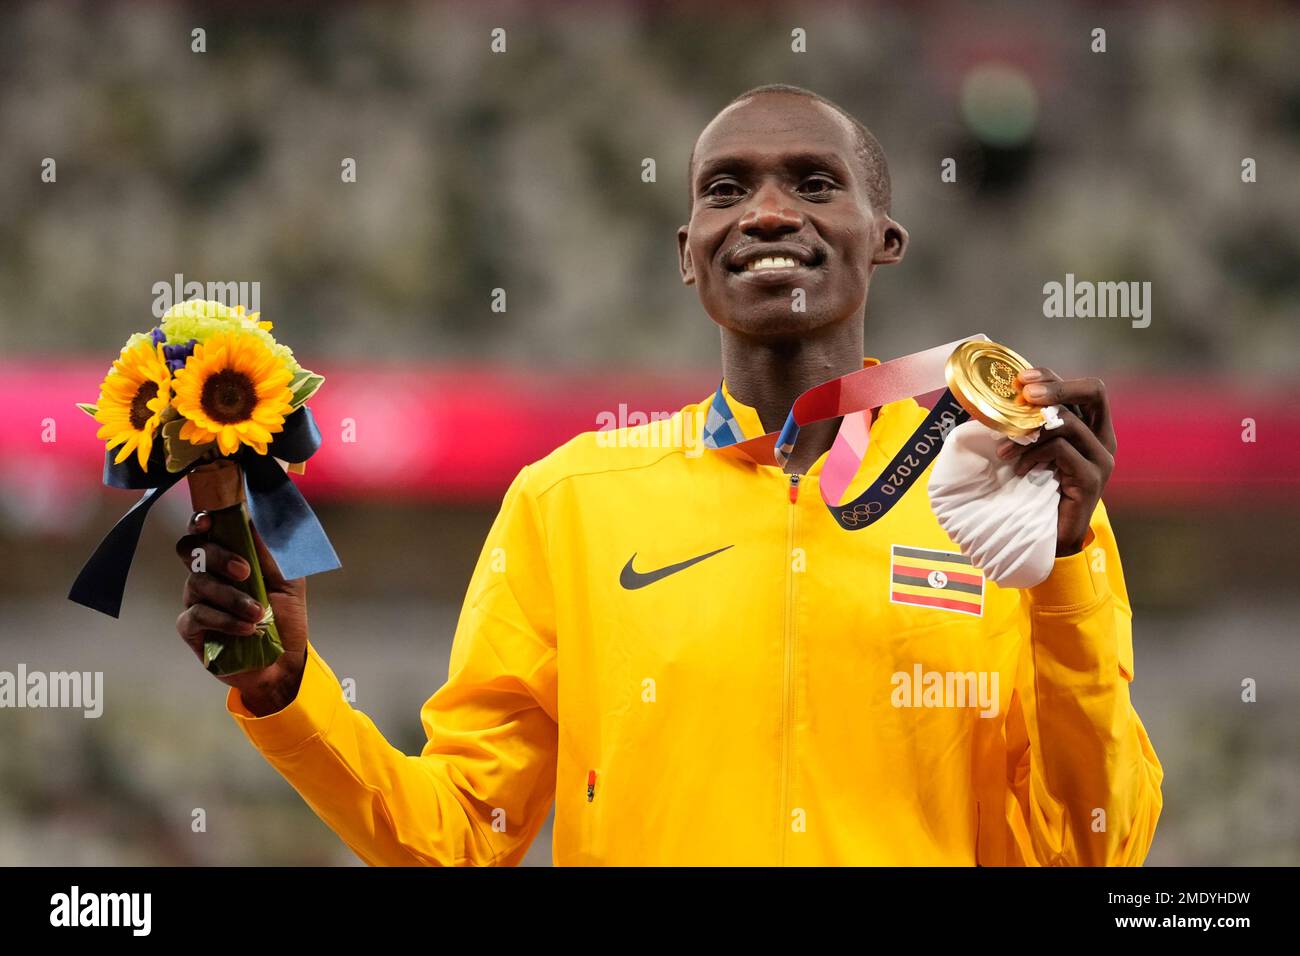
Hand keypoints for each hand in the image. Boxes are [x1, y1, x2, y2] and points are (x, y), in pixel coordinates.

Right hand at [175, 511, 309, 713]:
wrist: (284, 661)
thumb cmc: (285, 617)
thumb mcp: (289, 582)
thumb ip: (271, 555)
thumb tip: (254, 523)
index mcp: (228, 558)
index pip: (204, 532)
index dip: (200, 522)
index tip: (209, 523)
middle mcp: (207, 575)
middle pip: (192, 551)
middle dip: (218, 557)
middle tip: (245, 572)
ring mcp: (196, 600)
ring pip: (198, 583)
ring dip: (232, 597)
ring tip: (259, 613)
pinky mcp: (191, 628)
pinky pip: (198, 615)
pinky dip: (225, 620)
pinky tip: (247, 629)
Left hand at [994, 368, 1116, 555]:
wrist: (1050, 537)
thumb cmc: (1037, 490)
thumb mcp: (1035, 451)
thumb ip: (1031, 427)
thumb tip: (998, 398)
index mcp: (1093, 428)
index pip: (1084, 388)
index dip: (1055, 377)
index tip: (1022, 379)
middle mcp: (1104, 439)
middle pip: (1093, 392)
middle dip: (1055, 387)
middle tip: (1023, 395)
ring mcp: (1102, 459)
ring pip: (1069, 422)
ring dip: (1029, 432)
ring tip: (1004, 449)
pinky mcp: (1092, 478)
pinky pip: (1061, 450)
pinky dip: (1034, 454)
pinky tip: (1020, 468)